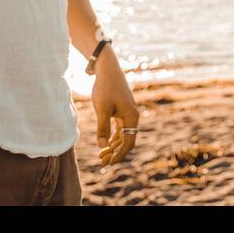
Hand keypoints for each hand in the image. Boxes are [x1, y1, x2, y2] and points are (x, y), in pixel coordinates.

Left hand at [92, 50, 139, 165]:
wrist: (107, 69)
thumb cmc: (105, 88)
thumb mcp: (102, 109)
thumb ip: (102, 128)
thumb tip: (102, 146)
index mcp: (132, 117)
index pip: (128, 142)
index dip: (119, 155)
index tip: (108, 163)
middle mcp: (132, 116)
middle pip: (126, 140)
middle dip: (115, 152)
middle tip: (101, 162)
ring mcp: (127, 113)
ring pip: (123, 135)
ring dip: (113, 146)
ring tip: (101, 155)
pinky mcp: (121, 110)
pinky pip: (120, 128)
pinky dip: (113, 137)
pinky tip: (104, 143)